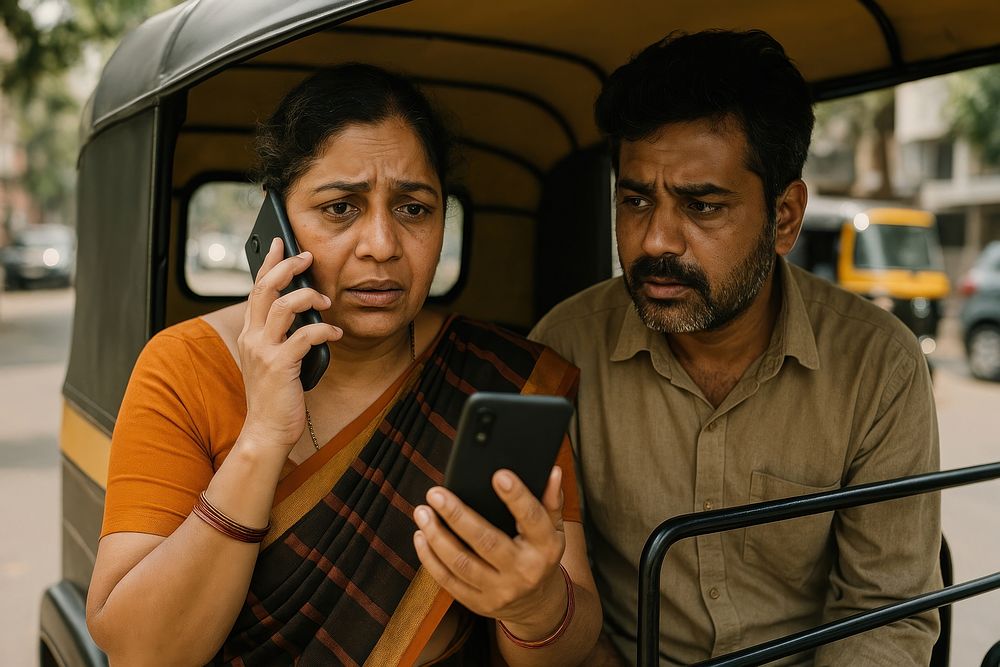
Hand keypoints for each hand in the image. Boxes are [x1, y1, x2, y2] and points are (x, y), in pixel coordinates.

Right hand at [238, 238, 341, 449]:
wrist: (266, 431)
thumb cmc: (276, 395)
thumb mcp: (274, 359)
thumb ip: (282, 335)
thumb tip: (306, 311)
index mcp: (251, 333)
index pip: (256, 289)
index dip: (268, 263)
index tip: (279, 243)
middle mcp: (253, 338)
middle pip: (265, 289)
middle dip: (287, 267)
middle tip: (307, 256)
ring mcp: (264, 351)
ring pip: (283, 306)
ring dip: (308, 297)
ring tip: (326, 301)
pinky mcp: (280, 366)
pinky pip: (304, 336)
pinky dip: (324, 330)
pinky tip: (335, 332)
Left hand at [412, 466, 568, 637]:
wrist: (536, 604)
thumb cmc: (540, 554)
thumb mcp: (554, 529)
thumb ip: (551, 500)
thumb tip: (552, 472)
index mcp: (545, 547)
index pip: (532, 519)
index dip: (517, 497)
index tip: (499, 475)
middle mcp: (523, 571)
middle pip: (486, 541)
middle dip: (457, 516)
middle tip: (436, 493)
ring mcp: (500, 591)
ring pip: (461, 563)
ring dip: (437, 536)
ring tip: (422, 511)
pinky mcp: (479, 603)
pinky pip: (449, 581)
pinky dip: (430, 558)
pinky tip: (421, 536)